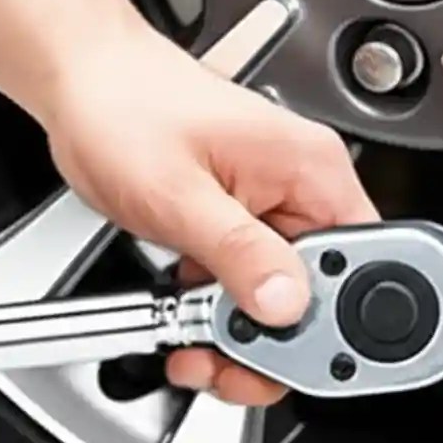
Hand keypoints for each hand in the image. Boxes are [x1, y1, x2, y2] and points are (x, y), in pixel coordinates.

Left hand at [43, 32, 378, 405]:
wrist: (80, 82)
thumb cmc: (122, 108)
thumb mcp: (178, 195)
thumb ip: (237, 253)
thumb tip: (285, 304)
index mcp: (310, 169)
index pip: (362, 263)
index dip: (332, 320)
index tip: (286, 353)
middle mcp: (301, 186)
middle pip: (323, 293)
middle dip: (274, 339)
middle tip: (228, 360)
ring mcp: (270, 204)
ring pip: (281, 296)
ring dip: (240, 333)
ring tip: (198, 346)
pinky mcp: (238, 219)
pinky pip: (249, 281)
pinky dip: (220, 312)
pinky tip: (189, 318)